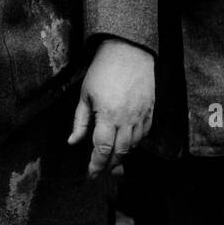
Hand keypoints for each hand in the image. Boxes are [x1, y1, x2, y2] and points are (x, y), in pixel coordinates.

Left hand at [68, 37, 153, 177]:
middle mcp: (127, 119)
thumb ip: (80, 121)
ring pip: (134, 145)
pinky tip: (128, 143)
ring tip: (113, 160)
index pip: (102, 150)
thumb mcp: (85, 95)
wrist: (128, 51)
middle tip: (101, 171)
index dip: (96, 165)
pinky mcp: (150, 109)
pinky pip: (145, 133)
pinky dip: (137, 142)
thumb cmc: (103, 70)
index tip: (91, 174)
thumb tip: (73, 142)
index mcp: (108, 116)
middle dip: (109, 165)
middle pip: (120, 152)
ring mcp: (141, 115)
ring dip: (123, 155)